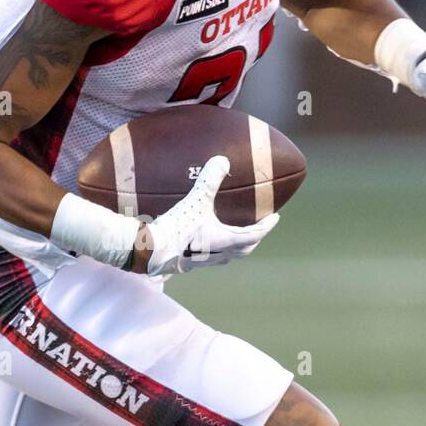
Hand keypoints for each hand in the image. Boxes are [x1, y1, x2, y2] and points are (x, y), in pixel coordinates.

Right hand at [133, 156, 278, 276]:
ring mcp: (201, 262)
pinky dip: (216, 250)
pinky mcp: (186, 264)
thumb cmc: (176, 229)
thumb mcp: (194, 202)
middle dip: (253, 239)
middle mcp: (217, 255)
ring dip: (235, 247)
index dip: (267, 226)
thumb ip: (209, 181)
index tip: (275, 218)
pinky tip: (205, 242)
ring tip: (234, 235)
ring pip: (226, 257)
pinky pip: (209, 258)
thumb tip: (222, 160)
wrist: (149, 251)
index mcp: (225, 241)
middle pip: (243, 250)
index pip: (254, 235)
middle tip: (258, 228)